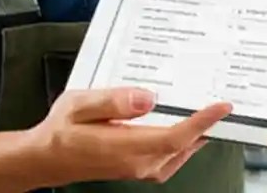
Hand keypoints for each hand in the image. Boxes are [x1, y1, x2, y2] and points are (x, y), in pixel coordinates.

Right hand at [30, 87, 231, 185]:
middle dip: (206, 125)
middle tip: (220, 102)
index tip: (221, 106)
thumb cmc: (59, 131)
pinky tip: (184, 131)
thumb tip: (147, 98)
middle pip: (184, 145)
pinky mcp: (136, 169)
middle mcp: (136, 162)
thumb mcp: (79, 104)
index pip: (175, 136)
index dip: (202, 122)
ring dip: (196, 136)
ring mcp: (137, 169)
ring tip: (208, 114)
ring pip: (179, 154)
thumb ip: (113, 101)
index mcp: (125, 147)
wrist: (45, 158)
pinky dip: (183, 145)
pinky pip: (170, 159)